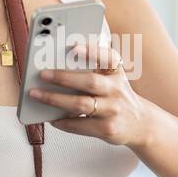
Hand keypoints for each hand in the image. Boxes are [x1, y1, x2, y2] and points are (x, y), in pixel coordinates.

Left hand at [28, 40, 150, 147]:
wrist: (141, 124)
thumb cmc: (117, 97)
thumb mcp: (113, 80)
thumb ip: (94, 71)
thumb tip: (57, 67)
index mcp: (116, 73)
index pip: (109, 58)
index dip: (93, 51)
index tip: (75, 47)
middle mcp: (117, 90)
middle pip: (89, 81)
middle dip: (63, 77)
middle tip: (42, 74)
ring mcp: (113, 110)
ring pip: (80, 104)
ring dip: (55, 99)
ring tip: (36, 95)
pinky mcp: (108, 129)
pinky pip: (80, 126)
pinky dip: (63, 122)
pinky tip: (52, 118)